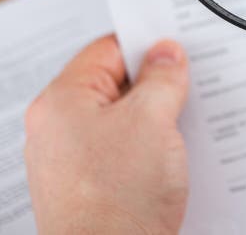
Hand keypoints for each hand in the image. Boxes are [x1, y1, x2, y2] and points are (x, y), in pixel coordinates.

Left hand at [24, 36, 189, 234]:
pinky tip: (172, 157)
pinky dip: (149, 148)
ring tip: (183, 128)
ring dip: (155, 119)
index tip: (177, 47)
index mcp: (61, 101)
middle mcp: (58, 129)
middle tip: (188, 87)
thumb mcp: (152, 121)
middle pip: (115, 85)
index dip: (145, 45)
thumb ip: (162, 78)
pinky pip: (123, 151)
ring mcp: (72, 160)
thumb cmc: (116, 201)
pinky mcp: (90, 186)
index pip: (107, 50)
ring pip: (122, 120)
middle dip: (155, 86)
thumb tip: (166, 53)